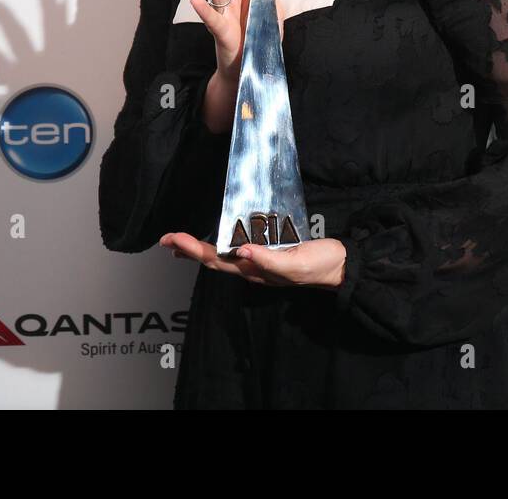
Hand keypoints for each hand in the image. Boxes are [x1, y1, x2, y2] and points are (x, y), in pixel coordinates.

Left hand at [159, 232, 345, 289]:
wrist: (341, 266)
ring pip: (223, 256)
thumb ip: (269, 259)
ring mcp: (260, 262)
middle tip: (166, 239)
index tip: (172, 238)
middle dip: (188, 249)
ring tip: (181, 243)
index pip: (216, 259)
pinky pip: (238, 249)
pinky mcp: (269, 252)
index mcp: (255, 271)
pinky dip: (221, 244)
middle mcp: (253, 268)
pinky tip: (220, 239)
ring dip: (199, 249)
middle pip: (213, 259)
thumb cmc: (320, 265)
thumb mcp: (296, 263)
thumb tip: (242, 251)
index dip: (192, 249)